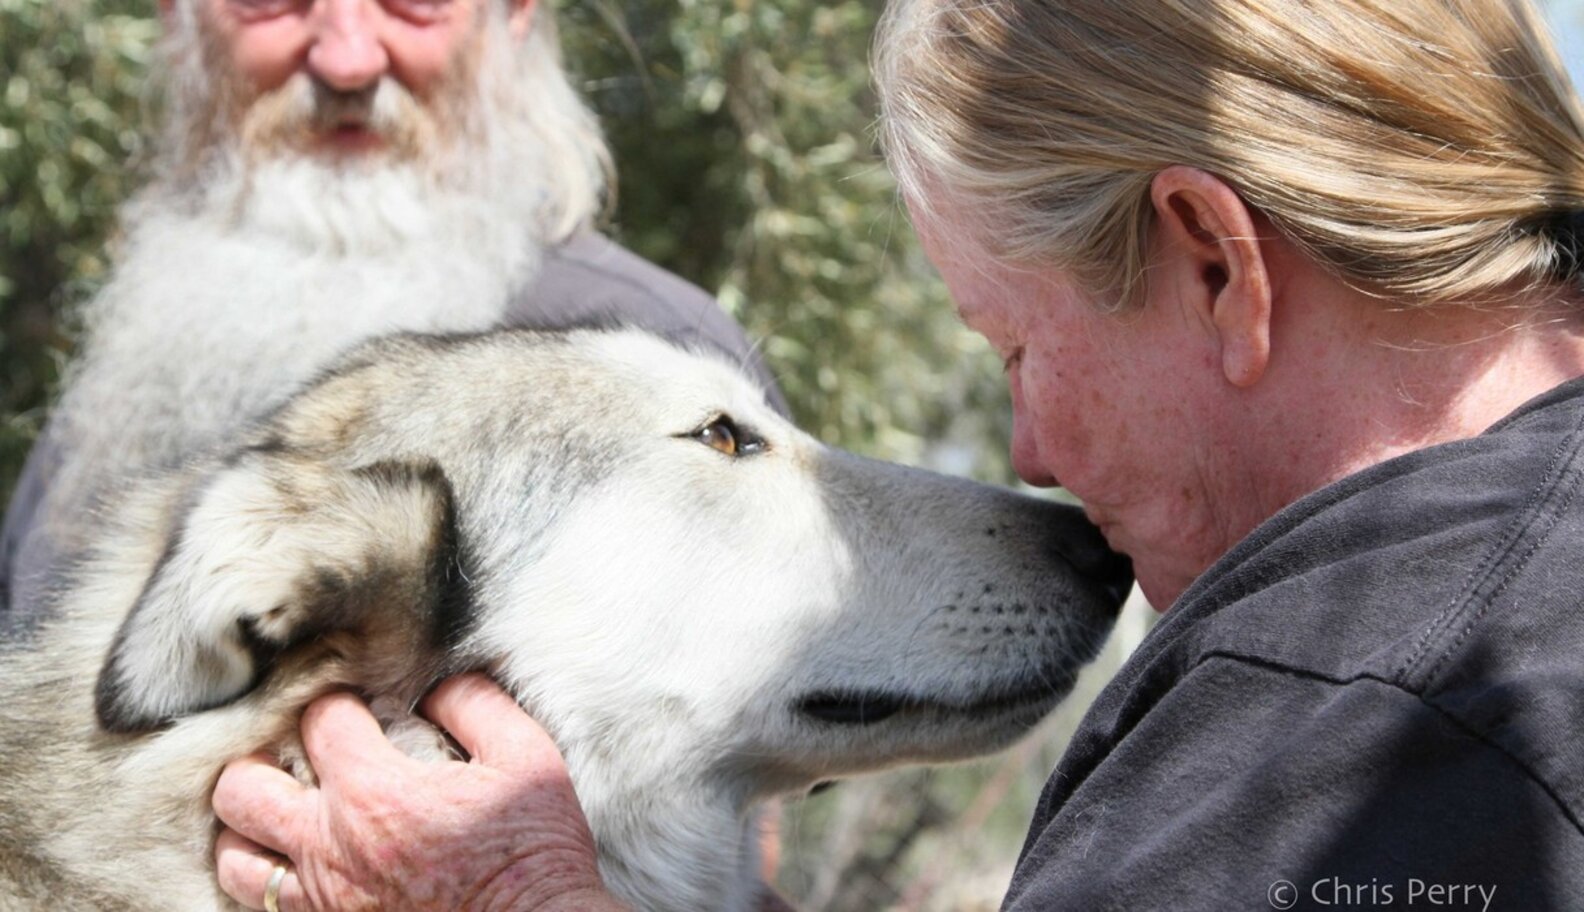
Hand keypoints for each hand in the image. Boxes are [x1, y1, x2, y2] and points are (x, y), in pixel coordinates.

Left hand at [211, 674, 628, 910]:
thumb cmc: (533, 849)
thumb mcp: (526, 756)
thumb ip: (476, 705)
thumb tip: (437, 686)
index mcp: (376, 791)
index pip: (318, 720)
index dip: (339, 701)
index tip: (363, 707)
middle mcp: (331, 845)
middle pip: (241, 788)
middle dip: (261, 759)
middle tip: (298, 756)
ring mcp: (323, 897)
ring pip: (234, 858)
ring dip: (251, 827)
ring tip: (285, 811)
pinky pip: (262, 906)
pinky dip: (267, 878)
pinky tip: (299, 862)